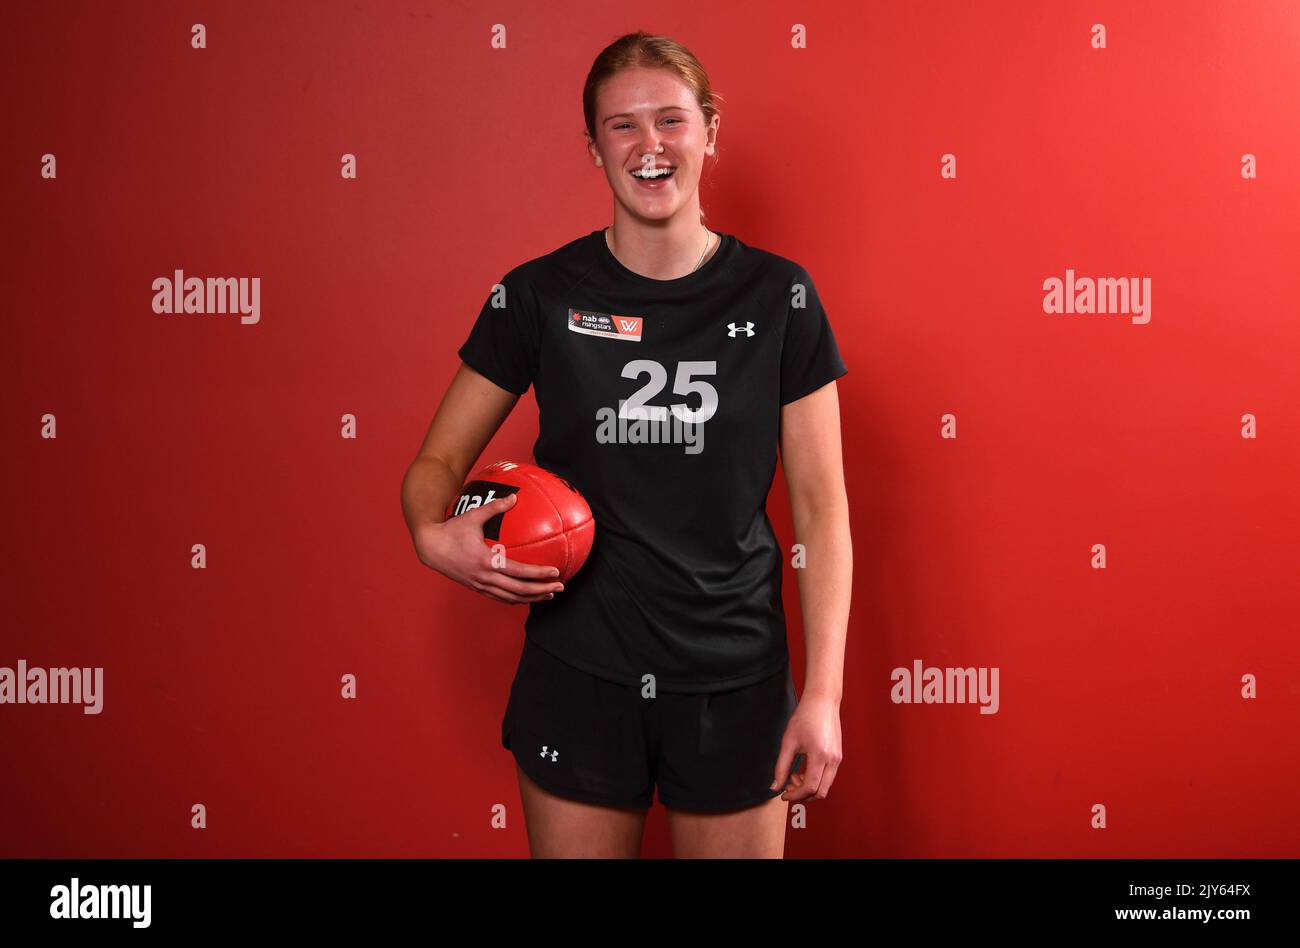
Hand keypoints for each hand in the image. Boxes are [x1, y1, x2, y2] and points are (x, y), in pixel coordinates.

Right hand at [413, 493, 564, 604]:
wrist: (430, 547)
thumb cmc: (451, 530)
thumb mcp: (472, 516)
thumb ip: (495, 507)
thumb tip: (515, 496)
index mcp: (486, 561)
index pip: (518, 572)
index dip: (538, 574)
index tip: (555, 572)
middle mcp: (484, 577)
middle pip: (519, 590)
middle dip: (541, 590)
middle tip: (560, 587)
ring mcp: (480, 585)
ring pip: (511, 597)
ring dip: (531, 598)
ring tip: (549, 595)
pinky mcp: (477, 587)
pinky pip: (501, 597)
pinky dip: (517, 598)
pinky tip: (528, 595)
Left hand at [770, 692, 841, 801]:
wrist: (822, 701)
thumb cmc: (804, 718)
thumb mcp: (788, 742)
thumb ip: (781, 767)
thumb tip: (774, 788)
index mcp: (820, 755)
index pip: (810, 787)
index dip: (795, 795)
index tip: (783, 795)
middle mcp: (833, 760)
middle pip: (821, 792)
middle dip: (803, 795)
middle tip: (788, 786)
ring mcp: (838, 759)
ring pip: (826, 786)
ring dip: (809, 788)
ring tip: (794, 775)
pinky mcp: (838, 756)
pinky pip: (828, 777)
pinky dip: (816, 780)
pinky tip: (803, 770)